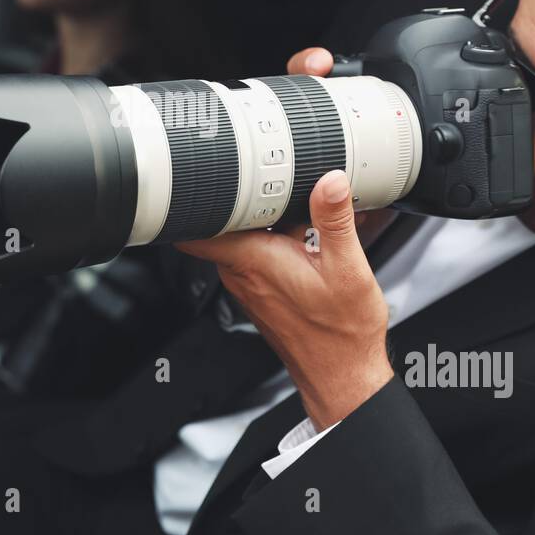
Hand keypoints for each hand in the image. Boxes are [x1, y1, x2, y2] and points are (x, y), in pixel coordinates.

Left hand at [175, 46, 396, 429]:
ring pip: (233, 235)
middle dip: (225, 191)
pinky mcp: (261, 290)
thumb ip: (336, 220)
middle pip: (214, 221)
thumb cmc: (342, 333)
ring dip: (248, 213)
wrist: (344, 374)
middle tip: (240, 159)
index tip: (188, 166)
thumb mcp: (349, 268)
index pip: (195, 225)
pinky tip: (291, 226)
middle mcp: (241, 272)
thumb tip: (330, 180)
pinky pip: (250, 251)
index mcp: (253, 260)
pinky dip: (263, 233)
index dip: (185, 195)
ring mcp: (248, 283)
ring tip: (273, 187)